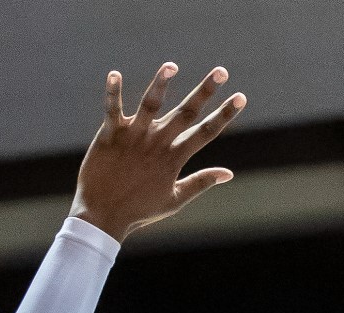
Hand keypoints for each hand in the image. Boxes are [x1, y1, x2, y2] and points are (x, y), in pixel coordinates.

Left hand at [69, 64, 246, 240]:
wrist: (103, 215)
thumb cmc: (140, 209)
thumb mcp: (176, 199)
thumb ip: (201, 181)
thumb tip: (228, 173)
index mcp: (175, 158)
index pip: (207, 132)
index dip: (225, 114)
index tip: (240, 97)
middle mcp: (158, 143)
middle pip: (186, 112)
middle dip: (206, 91)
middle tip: (222, 72)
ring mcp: (134, 137)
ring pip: (151, 105)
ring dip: (162, 83)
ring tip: (172, 66)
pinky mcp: (110, 135)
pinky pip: (112, 109)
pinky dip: (113, 91)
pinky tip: (114, 73)